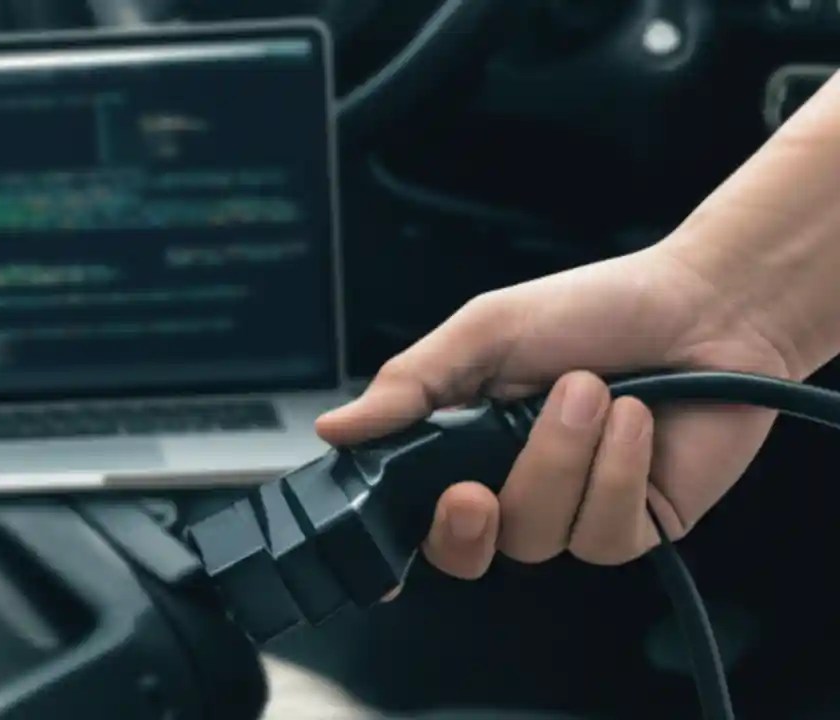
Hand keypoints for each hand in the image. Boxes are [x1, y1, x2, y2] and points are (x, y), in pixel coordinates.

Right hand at [316, 244, 796, 580]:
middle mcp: (514, 485)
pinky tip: (637, 419)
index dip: (404, 535)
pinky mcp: (635, 526)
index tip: (395, 541)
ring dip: (563, 458)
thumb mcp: (485, 331)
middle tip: (475, 487)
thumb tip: (335, 427)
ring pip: (538, 537)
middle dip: (468, 524)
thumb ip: (410, 384)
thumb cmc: (594, 307)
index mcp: (465, 443)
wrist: (705, 305)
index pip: (415, 512)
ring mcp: (574, 512)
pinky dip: (618, 470)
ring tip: (593, 391)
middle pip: (468, 548)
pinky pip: (604, 534)